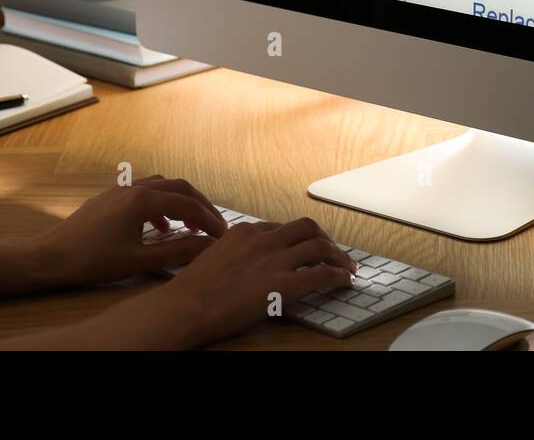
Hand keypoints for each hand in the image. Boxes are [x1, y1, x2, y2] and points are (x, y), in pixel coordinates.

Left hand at [31, 176, 228, 287]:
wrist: (50, 257)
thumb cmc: (92, 260)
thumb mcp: (139, 261)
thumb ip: (177, 252)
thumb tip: (207, 247)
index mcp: (142, 200)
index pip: (188, 205)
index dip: (209, 220)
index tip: (221, 236)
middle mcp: (133, 188)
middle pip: (179, 187)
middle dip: (200, 205)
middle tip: (214, 225)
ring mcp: (120, 190)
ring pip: (161, 186)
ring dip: (180, 202)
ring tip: (189, 226)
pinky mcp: (109, 198)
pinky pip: (144, 193)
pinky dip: (160, 206)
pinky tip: (158, 228)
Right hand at [162, 217, 357, 343]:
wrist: (186, 306)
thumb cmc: (191, 291)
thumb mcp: (210, 259)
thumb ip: (231, 254)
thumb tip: (242, 264)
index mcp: (243, 231)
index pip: (279, 228)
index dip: (296, 238)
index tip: (302, 247)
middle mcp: (263, 239)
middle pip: (306, 227)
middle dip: (324, 237)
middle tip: (332, 251)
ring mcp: (275, 260)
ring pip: (320, 245)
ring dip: (339, 255)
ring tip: (347, 266)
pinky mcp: (284, 284)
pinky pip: (322, 274)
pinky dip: (339, 276)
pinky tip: (344, 281)